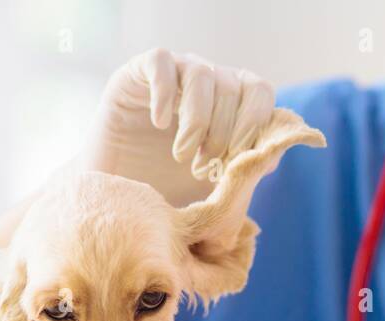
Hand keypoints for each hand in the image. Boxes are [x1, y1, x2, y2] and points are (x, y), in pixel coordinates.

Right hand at [82, 48, 276, 206]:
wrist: (113, 194)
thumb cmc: (164, 191)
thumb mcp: (210, 191)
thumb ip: (242, 176)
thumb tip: (272, 155)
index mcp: (229, 106)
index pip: (259, 93)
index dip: (255, 124)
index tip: (236, 161)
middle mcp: (205, 84)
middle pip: (234, 85)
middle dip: (225, 132)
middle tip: (202, 169)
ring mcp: (173, 75)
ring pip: (203, 74)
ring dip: (199, 120)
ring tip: (181, 156)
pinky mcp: (137, 73)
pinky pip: (162, 61)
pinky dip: (166, 93)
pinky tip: (160, 124)